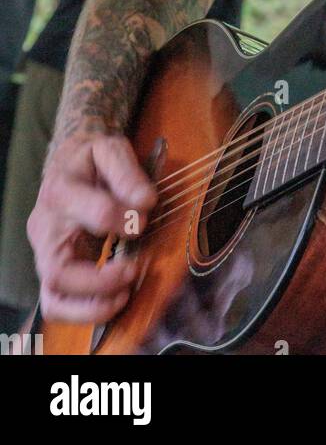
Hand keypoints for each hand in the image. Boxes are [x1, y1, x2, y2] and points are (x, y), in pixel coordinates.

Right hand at [28, 132, 156, 323]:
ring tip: (124, 295)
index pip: (97, 214)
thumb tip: (146, 201)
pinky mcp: (51, 270)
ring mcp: (44, 254)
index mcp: (62, 191)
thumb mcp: (110, 148)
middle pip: (60, 271)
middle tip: (134, 270)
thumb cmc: (91, 160)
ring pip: (54, 297)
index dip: (128, 219)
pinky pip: (57, 304)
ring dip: (91, 306)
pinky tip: (114, 300)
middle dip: (101, 280)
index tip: (146, 216)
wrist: (68, 165)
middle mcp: (45, 228)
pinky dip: (84, 312)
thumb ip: (127, 171)